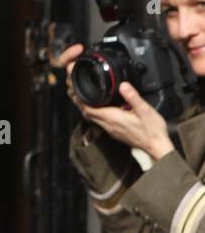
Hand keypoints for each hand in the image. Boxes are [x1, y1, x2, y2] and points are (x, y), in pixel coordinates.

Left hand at [58, 43, 174, 159]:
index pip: (87, 108)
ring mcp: (110, 129)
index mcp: (112, 118)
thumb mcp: (145, 110)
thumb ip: (133, 97)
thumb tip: (123, 85)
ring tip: (84, 96)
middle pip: (86, 112)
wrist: (157, 147)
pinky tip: (100, 107)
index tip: (75, 87)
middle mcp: (107, 124)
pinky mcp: (114, 132)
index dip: (79, 98)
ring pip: (91, 117)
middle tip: (76, 89)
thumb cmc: (152, 130)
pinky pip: (99, 120)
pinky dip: (95, 112)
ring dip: (86, 107)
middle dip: (79, 101)